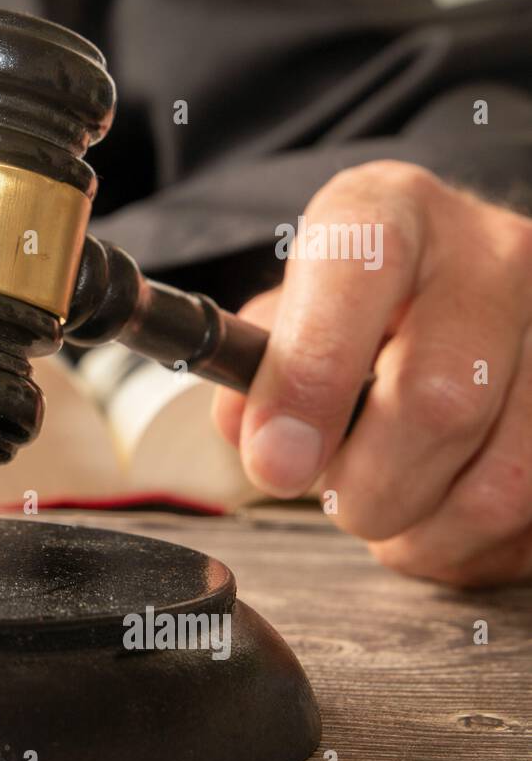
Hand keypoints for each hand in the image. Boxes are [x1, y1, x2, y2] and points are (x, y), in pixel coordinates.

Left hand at [214, 160, 531, 586]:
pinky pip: (531, 517)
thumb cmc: (351, 317)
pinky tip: (440, 522)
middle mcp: (493, 255)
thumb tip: (264, 441)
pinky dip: (471, 547)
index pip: (361, 268)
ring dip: (423, 530)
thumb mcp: (287, 317)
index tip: (276, 460)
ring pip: (501, 480)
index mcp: (394, 213)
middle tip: (336, 498)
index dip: (311, 376)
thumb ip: (256, 372)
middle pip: (442, 399)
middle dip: (368, 486)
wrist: (449, 303)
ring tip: (389, 515)